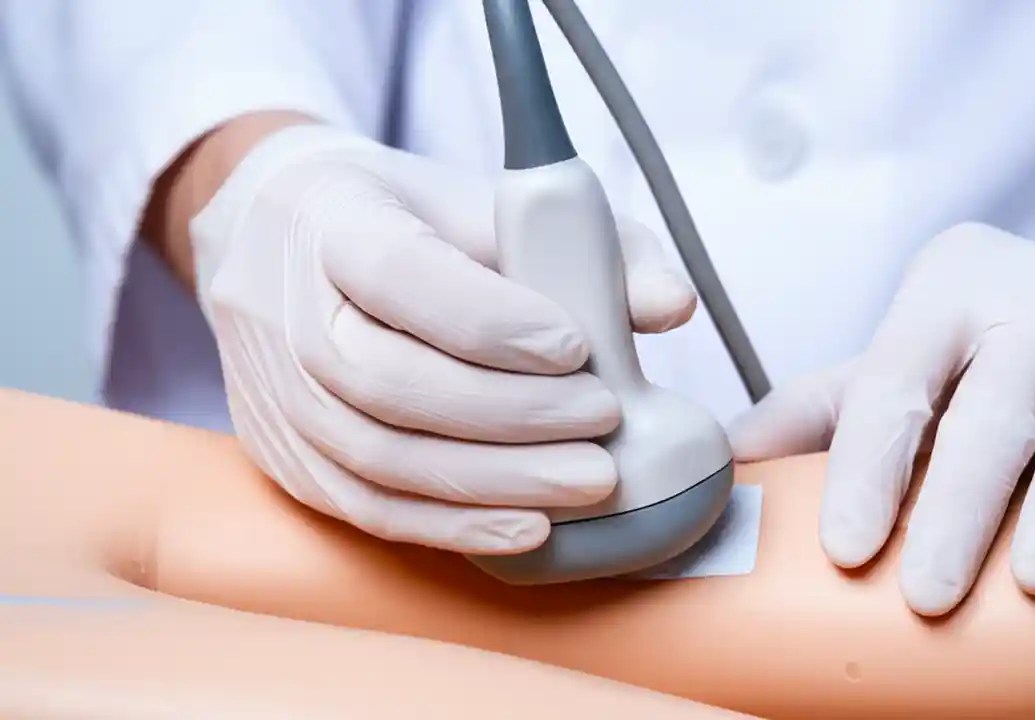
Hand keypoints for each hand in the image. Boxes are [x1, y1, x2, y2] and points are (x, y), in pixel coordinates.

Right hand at [180, 120, 694, 552]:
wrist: (280, 244)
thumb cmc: (407, 221)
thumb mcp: (487, 201)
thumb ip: (589, 246)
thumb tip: (671, 305)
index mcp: (332, 221)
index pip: (399, 274)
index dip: (489, 321)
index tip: (576, 346)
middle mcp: (285, 312)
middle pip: (389, 382)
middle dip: (511, 414)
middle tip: (603, 421)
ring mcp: (278, 395)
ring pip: (381, 458)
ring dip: (495, 482)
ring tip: (588, 479)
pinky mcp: (289, 460)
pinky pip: (369, 509)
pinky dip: (454, 527)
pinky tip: (528, 527)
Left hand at [731, 223, 1034, 614]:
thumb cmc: (975, 350)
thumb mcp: (897, 360)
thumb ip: (816, 408)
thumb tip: (722, 461)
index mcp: (942, 296)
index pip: (893, 381)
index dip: (866, 467)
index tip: (846, 550)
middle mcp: (1029, 305)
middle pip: (992, 407)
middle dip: (957, 505)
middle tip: (925, 594)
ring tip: (1033, 581)